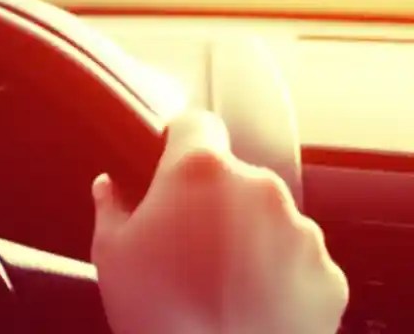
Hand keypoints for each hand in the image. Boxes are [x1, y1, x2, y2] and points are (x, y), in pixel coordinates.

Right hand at [91, 111, 346, 333]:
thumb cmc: (156, 312)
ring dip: (247, 236)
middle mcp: (257, 188)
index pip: (195, 123)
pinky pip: (298, 260)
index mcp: (200, 171)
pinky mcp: (326, 273)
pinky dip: (278, 275)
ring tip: (217, 281)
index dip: (179, 141)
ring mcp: (299, 230)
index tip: (169, 162)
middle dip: (211, 200)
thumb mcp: (110, 253)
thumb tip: (108, 187)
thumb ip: (111, 206)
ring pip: (268, 218)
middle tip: (184, 242)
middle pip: (232, 176)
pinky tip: (247, 303)